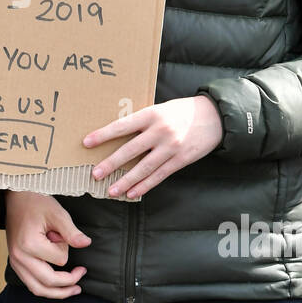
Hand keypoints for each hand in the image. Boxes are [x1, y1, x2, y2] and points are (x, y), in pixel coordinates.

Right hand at [5, 189, 90, 297]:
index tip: (64, 236)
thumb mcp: (57, 213)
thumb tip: (86, 244)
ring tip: (74, 290)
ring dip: (57, 293)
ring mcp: (15, 262)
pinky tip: (58, 286)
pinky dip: (45, 288)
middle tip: (82, 273)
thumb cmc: (36, 203)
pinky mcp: (15, 263)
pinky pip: (30, 284)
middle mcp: (20, 257)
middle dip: (69, 282)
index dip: (67, 249)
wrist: (15, 198)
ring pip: (38, 289)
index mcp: (30, 244)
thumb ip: (71, 232)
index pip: (60, 260)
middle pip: (48, 282)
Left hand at [83, 95, 223, 199]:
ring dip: (126, 180)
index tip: (86, 143)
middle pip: (130, 149)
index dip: (103, 135)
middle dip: (111, 163)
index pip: (122, 126)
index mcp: (151, 114)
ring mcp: (171, 147)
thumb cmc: (182, 111)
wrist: (215, 117)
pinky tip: (132, 192)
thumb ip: (143, 121)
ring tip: (111, 190)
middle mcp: (160, 131)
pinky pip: (159, 175)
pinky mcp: (181, 160)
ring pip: (144, 167)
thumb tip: (118, 134)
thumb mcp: (161, 109)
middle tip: (95, 174)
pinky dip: (145, 185)